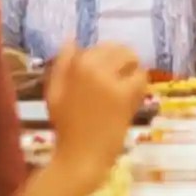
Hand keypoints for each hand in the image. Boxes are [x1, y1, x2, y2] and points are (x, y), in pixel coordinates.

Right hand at [46, 42, 146, 178]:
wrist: (80, 156)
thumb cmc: (66, 125)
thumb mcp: (55, 91)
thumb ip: (63, 64)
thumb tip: (72, 39)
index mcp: (76, 64)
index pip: (101, 46)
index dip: (107, 57)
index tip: (107, 73)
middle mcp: (94, 67)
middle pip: (120, 49)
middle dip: (124, 61)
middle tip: (121, 79)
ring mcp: (111, 81)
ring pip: (133, 61)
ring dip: (133, 71)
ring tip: (125, 88)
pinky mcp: (126, 96)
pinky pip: (141, 79)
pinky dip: (140, 85)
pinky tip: (132, 98)